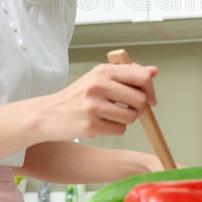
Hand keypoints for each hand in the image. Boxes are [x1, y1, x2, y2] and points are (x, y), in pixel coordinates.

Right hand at [40, 62, 157, 140]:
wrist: (47, 114)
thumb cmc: (78, 96)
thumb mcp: (99, 77)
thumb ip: (127, 74)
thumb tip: (153, 71)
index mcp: (103, 71)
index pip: (142, 76)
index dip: (151, 89)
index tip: (150, 98)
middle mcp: (98, 85)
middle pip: (140, 99)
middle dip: (139, 108)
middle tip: (126, 109)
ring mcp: (93, 106)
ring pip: (131, 116)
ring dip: (126, 120)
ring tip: (110, 116)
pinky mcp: (90, 125)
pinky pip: (120, 130)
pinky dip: (115, 130)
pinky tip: (101, 124)